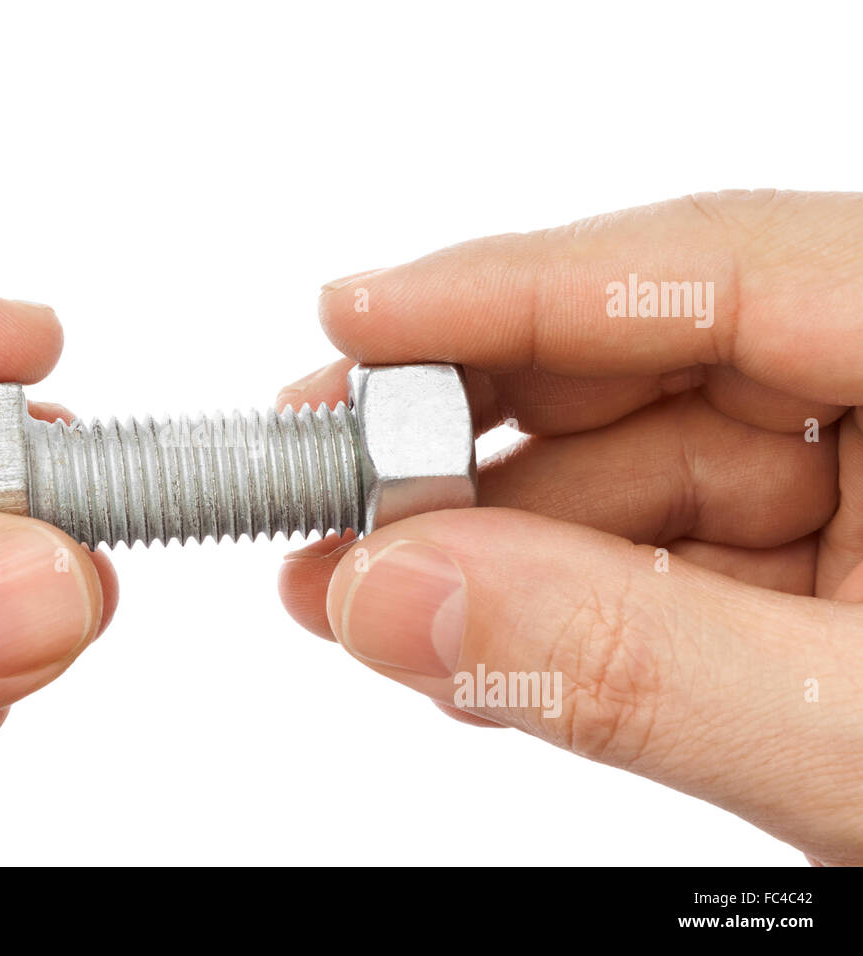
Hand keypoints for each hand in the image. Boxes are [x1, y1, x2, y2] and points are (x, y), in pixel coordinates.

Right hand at [277, 191, 862, 864]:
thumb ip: (621, 666)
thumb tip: (394, 592)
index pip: (728, 267)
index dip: (514, 286)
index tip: (354, 319)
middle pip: (659, 361)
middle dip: (475, 433)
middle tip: (324, 475)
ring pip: (645, 471)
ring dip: (493, 534)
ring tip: (362, 586)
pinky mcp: (836, 574)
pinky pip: (668, 555)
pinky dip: (558, 599)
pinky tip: (466, 629)